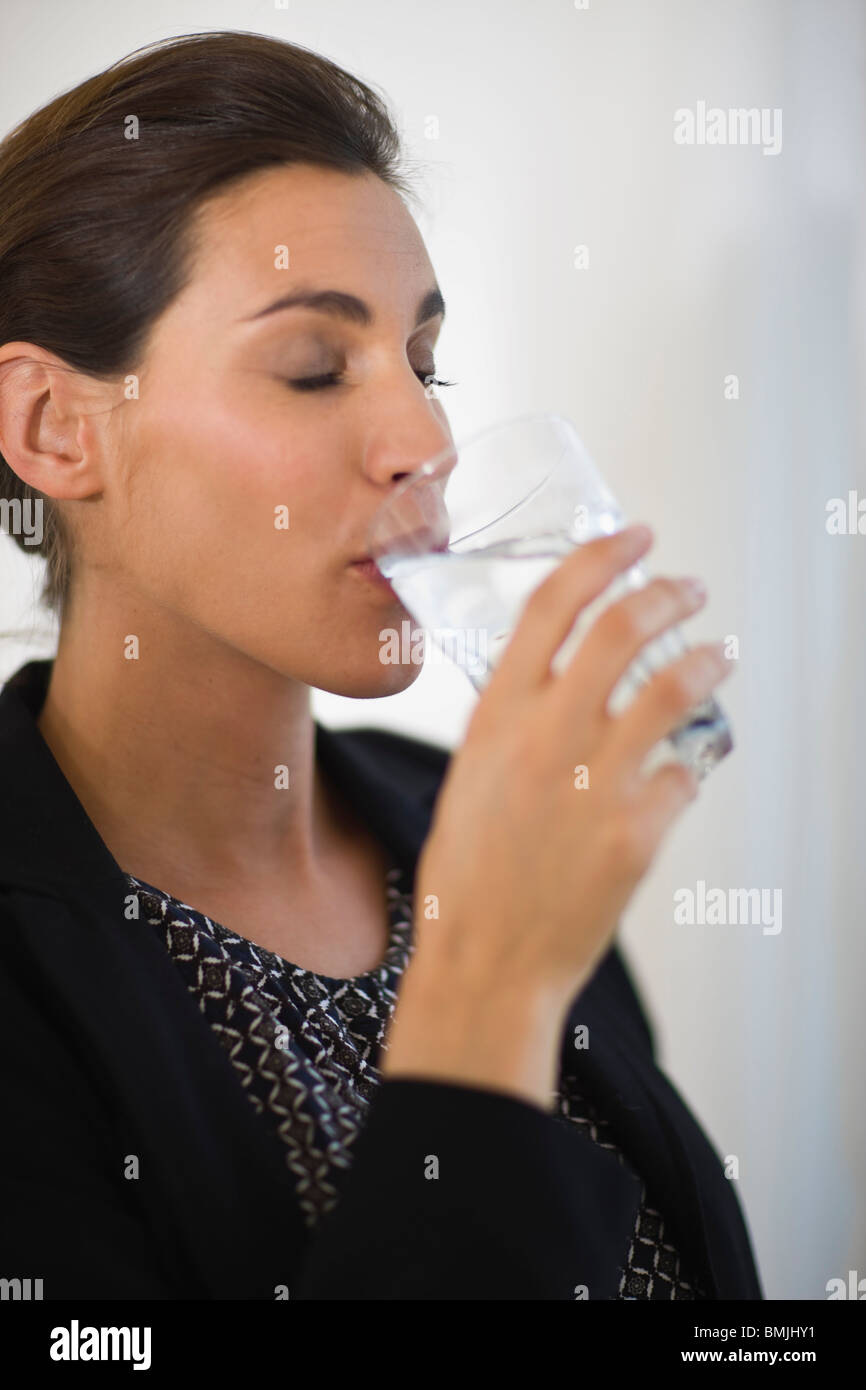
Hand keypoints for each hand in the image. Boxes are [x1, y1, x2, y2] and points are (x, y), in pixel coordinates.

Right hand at [410, 524, 732, 1008]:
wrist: (484, 960)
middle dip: (667, 593)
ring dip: (705, 659)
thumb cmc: (468, 873)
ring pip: (673, 687)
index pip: (552, 605)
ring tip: (717, 655)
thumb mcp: (471, 776)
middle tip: (689, 588)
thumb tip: (559, 682)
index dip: (600, 558)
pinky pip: (684, 772)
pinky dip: (691, 761)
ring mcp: (595, 782)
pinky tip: (690, 762)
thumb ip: (512, 723)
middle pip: (622, 627)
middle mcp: (546, 736)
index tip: (632, 537)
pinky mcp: (636, 832)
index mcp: (496, 716)